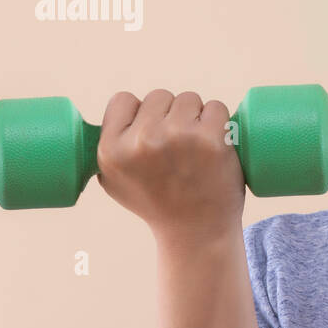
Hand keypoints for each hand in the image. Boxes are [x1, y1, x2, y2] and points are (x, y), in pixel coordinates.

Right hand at [95, 89, 244, 245]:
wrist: (197, 231)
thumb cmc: (156, 203)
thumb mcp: (114, 180)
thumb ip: (108, 146)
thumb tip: (114, 114)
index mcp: (112, 149)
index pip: (123, 100)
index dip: (138, 113)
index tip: (149, 132)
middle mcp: (143, 140)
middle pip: (159, 97)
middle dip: (169, 115)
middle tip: (177, 146)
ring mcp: (179, 136)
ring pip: (189, 99)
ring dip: (195, 116)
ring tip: (196, 146)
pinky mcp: (212, 139)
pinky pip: (217, 107)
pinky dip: (219, 120)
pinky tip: (215, 142)